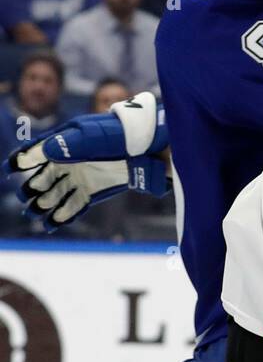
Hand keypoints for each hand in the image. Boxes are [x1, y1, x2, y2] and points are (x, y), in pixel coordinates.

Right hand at [6, 93, 169, 230]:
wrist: (151, 149)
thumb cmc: (122, 136)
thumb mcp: (96, 137)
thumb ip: (71, 144)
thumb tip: (46, 152)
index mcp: (66, 141)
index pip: (38, 151)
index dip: (23, 159)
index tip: (10, 169)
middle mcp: (69, 160)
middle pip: (44, 176)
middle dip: (32, 188)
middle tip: (27, 197)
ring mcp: (80, 176)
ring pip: (55, 193)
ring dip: (44, 204)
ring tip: (35, 214)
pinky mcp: (92, 191)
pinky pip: (72, 205)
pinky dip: (62, 216)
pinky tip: (51, 225)